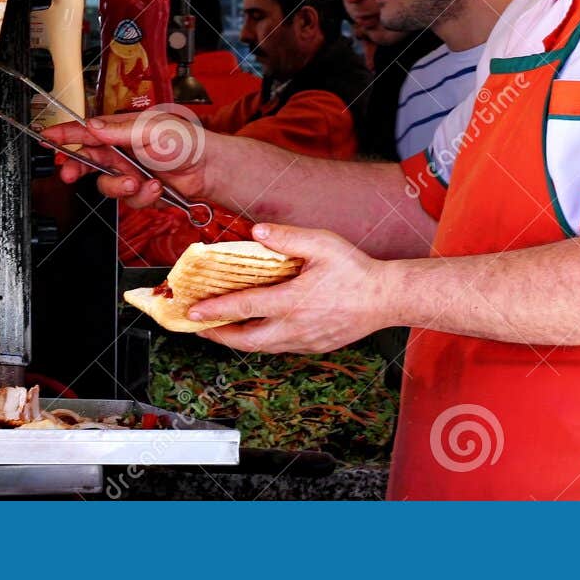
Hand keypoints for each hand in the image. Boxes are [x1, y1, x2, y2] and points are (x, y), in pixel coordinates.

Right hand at [41, 107, 210, 207]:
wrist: (209, 170)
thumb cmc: (187, 141)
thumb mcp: (151, 128)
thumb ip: (119, 131)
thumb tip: (93, 127)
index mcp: (122, 129)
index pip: (86, 131)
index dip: (64, 134)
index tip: (45, 137)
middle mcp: (123, 150)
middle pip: (88, 161)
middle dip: (79, 168)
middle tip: (71, 174)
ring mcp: (131, 171)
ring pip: (107, 185)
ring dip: (121, 185)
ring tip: (140, 181)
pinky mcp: (141, 190)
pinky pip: (129, 200)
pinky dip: (143, 196)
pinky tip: (157, 187)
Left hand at [192, 223, 398, 353]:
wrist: (386, 299)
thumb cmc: (356, 270)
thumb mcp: (322, 244)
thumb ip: (287, 238)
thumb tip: (256, 232)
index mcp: (293, 301)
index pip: (245, 306)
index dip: (216, 309)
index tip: (193, 311)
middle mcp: (295, 326)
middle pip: (246, 340)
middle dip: (218, 335)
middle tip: (198, 326)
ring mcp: (304, 341)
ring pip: (262, 348)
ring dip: (237, 340)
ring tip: (220, 328)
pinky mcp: (313, 347)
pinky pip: (279, 347)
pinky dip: (260, 341)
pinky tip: (254, 329)